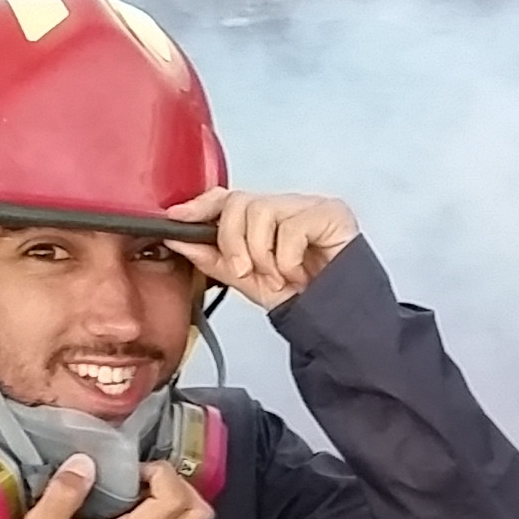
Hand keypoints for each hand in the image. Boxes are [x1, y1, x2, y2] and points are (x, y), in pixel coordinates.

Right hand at [1, 457, 215, 518]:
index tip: (136, 469)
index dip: (164, 474)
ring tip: (137, 492)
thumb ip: (64, 492)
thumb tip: (86, 463)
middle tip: (149, 477)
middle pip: (198, 515)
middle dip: (181, 487)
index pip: (176, 500)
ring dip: (172, 504)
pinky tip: (129, 516)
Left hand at [163, 187, 359, 310]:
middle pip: (240, 201)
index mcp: (268, 218)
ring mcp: (311, 206)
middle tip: (245, 271)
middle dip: (232, 241)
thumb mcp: (248, 280)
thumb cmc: (303, 298)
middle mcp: (288, 206)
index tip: (178, 219)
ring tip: (278, 276)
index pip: (229, 197)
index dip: (201, 205)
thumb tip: (179, 240)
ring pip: (261, 211)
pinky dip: (286, 259)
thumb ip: (215, 259)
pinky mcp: (332, 214)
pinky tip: (299, 274)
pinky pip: (290, 227)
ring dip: (261, 254)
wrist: (340, 321)